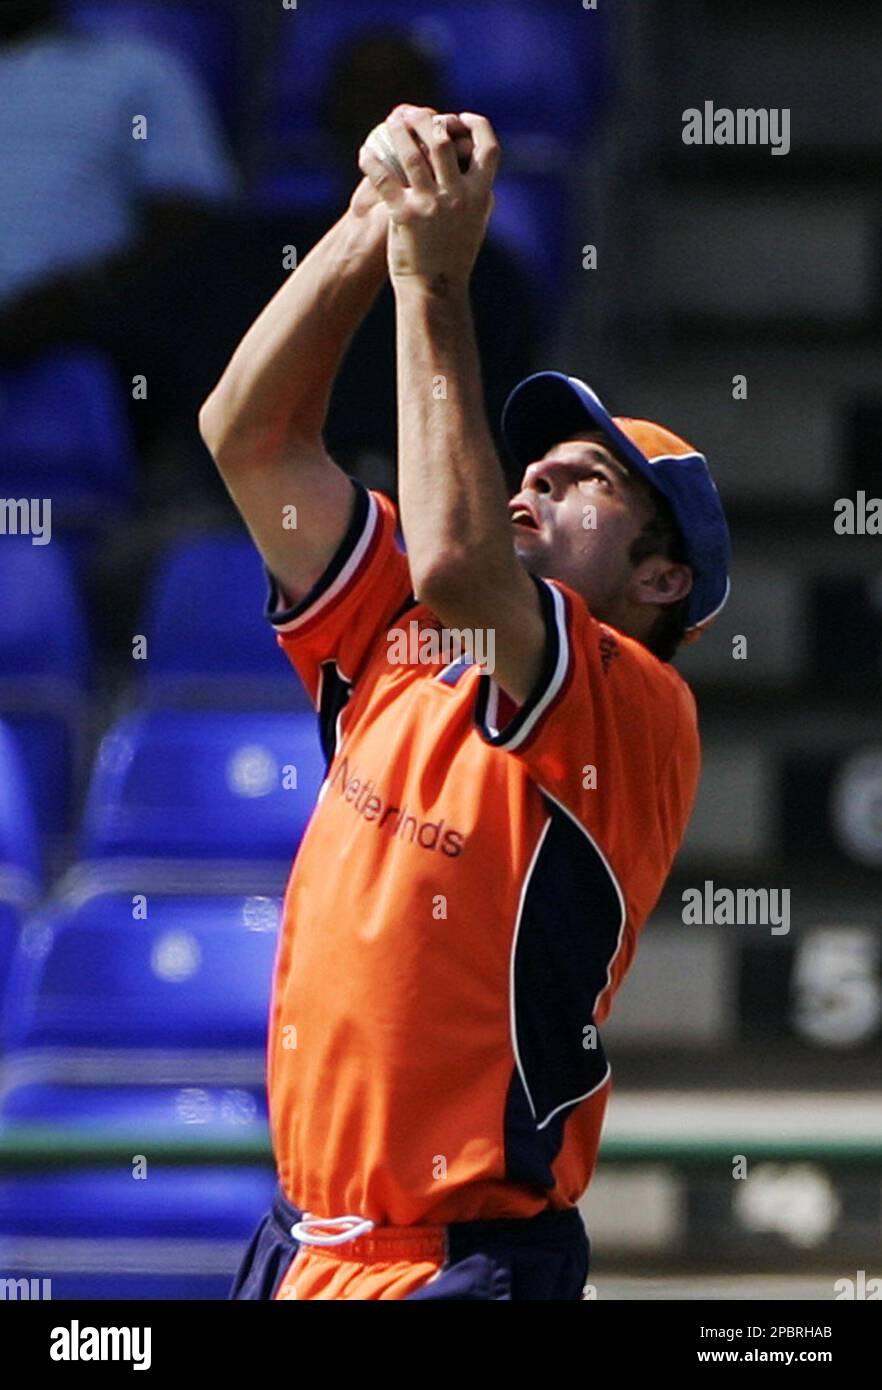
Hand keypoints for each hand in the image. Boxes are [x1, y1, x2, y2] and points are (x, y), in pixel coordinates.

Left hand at [358, 106, 499, 287]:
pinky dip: (372, 162)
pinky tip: (364, 153)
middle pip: (443, 140)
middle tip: (412, 115)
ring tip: (390, 124)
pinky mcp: (404, 216)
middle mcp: (457, 197)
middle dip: (426, 120)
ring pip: (413, 154)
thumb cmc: (453, 255)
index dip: (476, 125)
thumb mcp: (475, 223)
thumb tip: (477, 163)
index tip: (459, 117)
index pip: (488, 147)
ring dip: (399, 133)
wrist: (434, 290)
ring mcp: (431, 205)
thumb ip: (477, 193)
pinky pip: (384, 179)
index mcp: (480, 195)